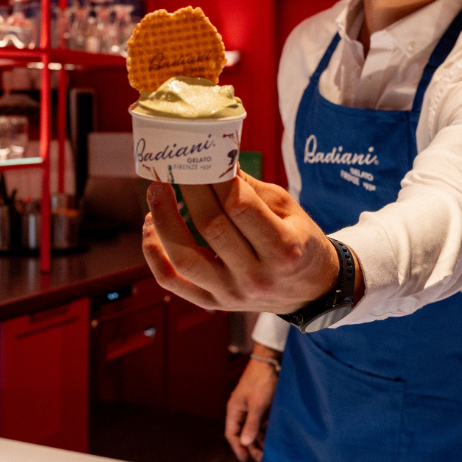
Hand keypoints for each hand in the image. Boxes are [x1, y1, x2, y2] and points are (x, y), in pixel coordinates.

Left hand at [141, 173, 358, 313]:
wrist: (310, 291)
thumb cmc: (299, 241)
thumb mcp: (288, 209)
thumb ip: (250, 188)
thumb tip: (214, 160)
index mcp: (284, 249)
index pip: (240, 207)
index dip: (216, 179)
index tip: (202, 159)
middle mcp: (257, 276)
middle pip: (211, 228)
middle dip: (189, 191)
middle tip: (175, 168)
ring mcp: (232, 293)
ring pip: (185, 258)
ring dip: (164, 221)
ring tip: (156, 192)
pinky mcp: (213, 302)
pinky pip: (172, 281)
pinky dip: (154, 254)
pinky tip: (151, 227)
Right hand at [225, 348, 278, 461]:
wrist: (271, 361)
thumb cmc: (261, 381)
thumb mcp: (257, 404)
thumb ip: (251, 424)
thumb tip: (245, 443)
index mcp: (234, 410)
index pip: (232, 434)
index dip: (238, 448)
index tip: (245, 460)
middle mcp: (241, 411)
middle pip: (243, 434)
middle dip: (250, 447)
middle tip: (261, 459)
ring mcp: (252, 408)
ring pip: (253, 429)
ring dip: (260, 440)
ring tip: (268, 452)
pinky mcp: (262, 405)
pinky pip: (262, 422)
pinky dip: (266, 431)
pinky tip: (273, 438)